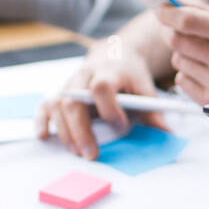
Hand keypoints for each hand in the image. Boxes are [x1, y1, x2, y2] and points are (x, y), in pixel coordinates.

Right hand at [35, 44, 168, 158]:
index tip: (122, 126)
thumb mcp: (145, 88)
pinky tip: (45, 136)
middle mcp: (84, 76)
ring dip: (65, 131)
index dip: (110, 109)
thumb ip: (153, 112)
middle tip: (91, 154)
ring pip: (57, 104)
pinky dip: (42, 120)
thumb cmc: (131, 75)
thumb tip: (166, 135)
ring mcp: (69, 83)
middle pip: (73, 100)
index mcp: (108, 71)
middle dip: (81, 130)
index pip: (101, 87)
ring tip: (78, 152)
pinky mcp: (60, 92)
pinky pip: (44, 105)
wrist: (116, 54)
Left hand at [153, 5, 208, 105]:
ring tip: (205, 57)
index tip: (158, 8)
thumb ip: (202, 12)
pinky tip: (207, 74)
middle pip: (176, 41)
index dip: (167, 13)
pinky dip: (189, 75)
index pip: (188, 20)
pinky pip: (181, 81)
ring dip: (184, 55)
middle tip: (176, 30)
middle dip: (171, 32)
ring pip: (178, 61)